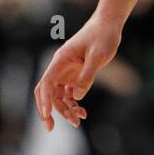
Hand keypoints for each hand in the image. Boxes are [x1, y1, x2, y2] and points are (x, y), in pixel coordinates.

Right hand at [33, 14, 121, 130]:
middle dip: (48, 111)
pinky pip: (69, 94)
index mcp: (61, 60)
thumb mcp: (98, 55)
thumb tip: (77, 96)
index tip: (47, 114)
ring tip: (77, 121)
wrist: (108, 26)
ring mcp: (67, 72)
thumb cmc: (103, 36)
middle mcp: (60, 67)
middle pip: (48, 92)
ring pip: (59, 96)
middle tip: (50, 128)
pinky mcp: (75, 76)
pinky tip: (82, 113)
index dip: (45, 100)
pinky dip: (73, 104)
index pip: (47, 83)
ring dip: (64, 110)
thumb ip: (87, 75)